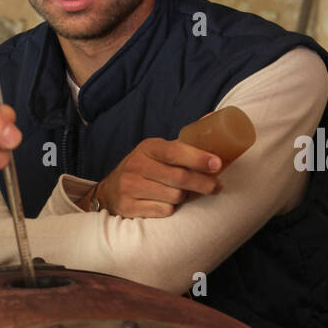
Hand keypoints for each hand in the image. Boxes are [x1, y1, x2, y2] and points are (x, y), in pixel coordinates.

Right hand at [91, 138, 222, 217]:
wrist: (110, 192)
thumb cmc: (145, 169)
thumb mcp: (158, 151)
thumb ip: (184, 141)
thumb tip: (213, 117)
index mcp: (147, 147)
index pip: (175, 151)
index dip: (198, 158)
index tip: (217, 164)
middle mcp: (136, 165)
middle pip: (179, 178)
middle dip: (203, 183)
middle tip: (216, 187)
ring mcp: (130, 187)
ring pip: (174, 196)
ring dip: (186, 197)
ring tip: (186, 194)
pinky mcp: (128, 207)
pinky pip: (163, 211)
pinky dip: (171, 209)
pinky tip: (168, 204)